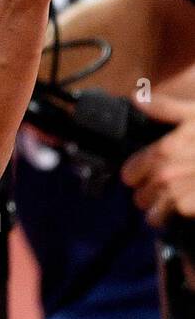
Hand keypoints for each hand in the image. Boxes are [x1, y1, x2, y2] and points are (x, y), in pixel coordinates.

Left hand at [121, 94, 194, 228]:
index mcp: (162, 151)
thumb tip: (136, 98)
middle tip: (167, 186)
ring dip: (160, 209)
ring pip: (152, 213)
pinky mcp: (189, 210)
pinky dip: (175, 217)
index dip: (138, 173)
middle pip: (138, 196)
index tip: (150, 172)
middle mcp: (164, 175)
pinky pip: (170, 220)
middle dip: (149, 192)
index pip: (129, 174)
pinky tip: (187, 205)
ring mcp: (176, 195)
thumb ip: (165, 108)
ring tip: (176, 198)